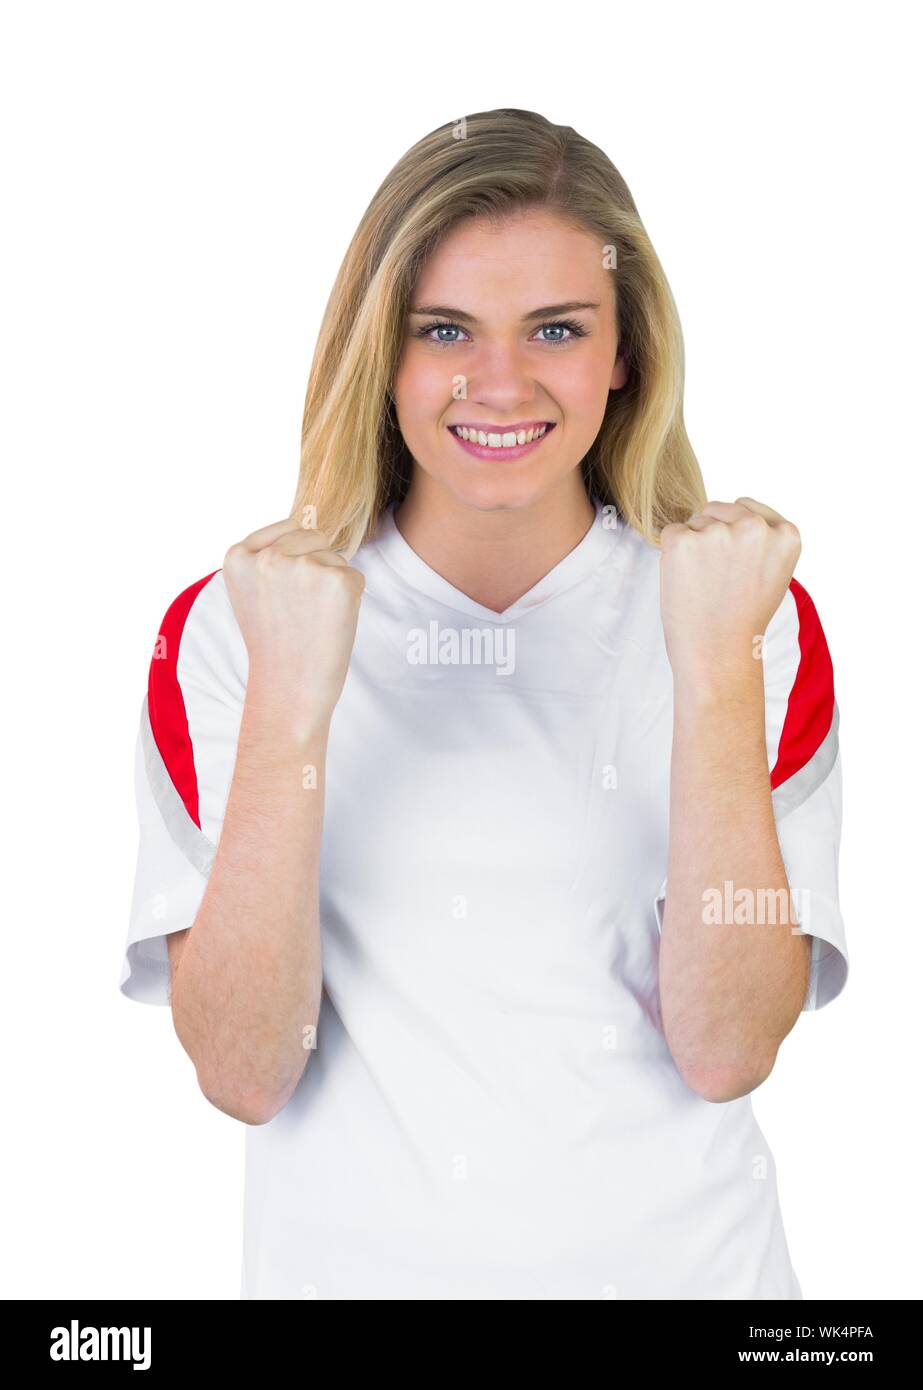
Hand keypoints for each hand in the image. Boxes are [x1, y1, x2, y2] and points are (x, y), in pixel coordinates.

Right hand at [222, 515, 364, 722]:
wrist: (288, 690)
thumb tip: (307, 517)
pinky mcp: (338, 581)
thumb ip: (269, 553)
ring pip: (335, 557)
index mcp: (238, 555)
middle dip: (315, 567)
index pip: (287, 528)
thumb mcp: (253, 590)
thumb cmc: (274, 643)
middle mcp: (268, 556)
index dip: (294, 561)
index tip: (284, 597)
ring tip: (312, 620)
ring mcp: (303, 567)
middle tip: (300, 612)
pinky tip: (329, 624)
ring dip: (332, 584)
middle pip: (313, 537)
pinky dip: (351, 600)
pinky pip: (355, 577)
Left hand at [659, 497, 800, 695]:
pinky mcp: (684, 541)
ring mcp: (719, 532)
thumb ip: (765, 538)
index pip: (747, 508)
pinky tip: (687, 583)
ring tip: (705, 585)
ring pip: (694, 522)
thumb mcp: (773, 573)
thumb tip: (737, 507)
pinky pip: (671, 533)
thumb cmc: (742, 618)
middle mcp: (755, 527)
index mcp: (786, 534)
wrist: (718, 654)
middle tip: (718, 580)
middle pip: (718, 510)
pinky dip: (671, 555)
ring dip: (693, 547)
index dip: (734, 536)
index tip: (736, 567)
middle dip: (712, 537)